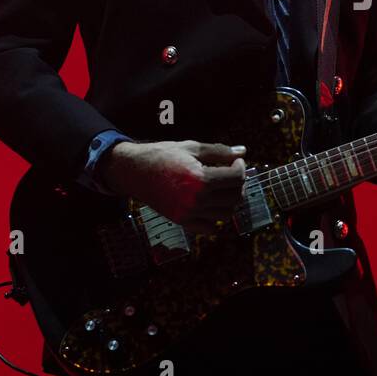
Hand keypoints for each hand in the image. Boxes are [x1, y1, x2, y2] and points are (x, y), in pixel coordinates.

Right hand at [98, 140, 246, 234]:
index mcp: (202, 179)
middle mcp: (198, 200)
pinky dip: (216, 218)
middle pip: (234, 197)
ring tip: (222, 187)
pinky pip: (210, 228)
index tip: (235, 161)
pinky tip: (211, 204)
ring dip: (230, 200)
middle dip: (238, 183)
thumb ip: (219, 151)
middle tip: (231, 173)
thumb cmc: (162, 155)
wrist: (134, 171)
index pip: (236, 177)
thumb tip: (242, 151)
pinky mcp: (182, 221)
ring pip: (226, 213)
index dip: (240, 167)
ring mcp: (190, 213)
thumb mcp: (192, 147)